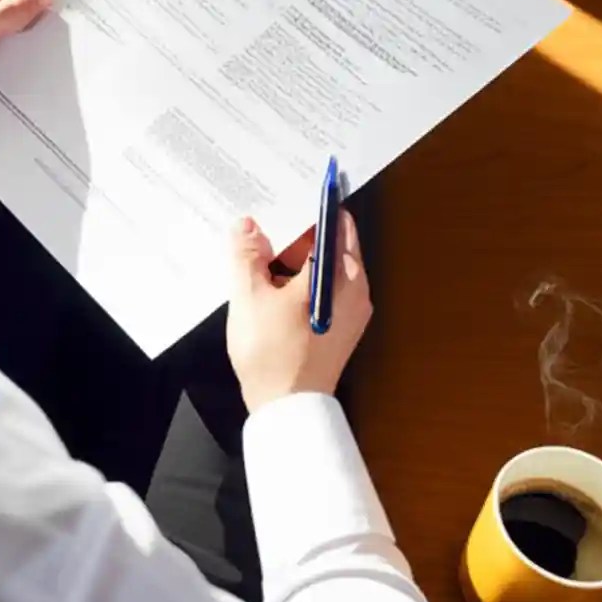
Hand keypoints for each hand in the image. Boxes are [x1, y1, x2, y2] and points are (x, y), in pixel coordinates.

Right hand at [225, 211, 372, 412]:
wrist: (288, 409)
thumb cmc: (274, 354)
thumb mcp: (251, 296)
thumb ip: (247, 255)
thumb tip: (247, 226)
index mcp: (341, 276)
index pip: (334, 223)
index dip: (311, 206)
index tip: (290, 192)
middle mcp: (354, 291)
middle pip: (327, 247)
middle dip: (293, 237)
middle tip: (261, 229)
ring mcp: (350, 312)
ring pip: (321, 271)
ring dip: (291, 263)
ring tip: (255, 262)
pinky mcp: (338, 330)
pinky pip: (320, 293)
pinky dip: (297, 285)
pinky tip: (267, 291)